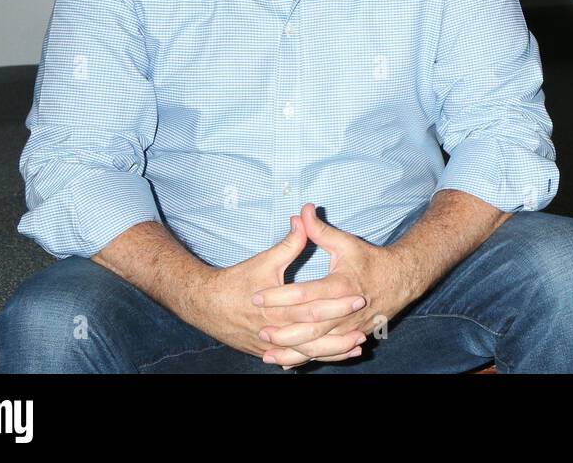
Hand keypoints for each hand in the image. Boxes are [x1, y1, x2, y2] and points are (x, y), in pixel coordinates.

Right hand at [192, 214, 369, 364]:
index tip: (360, 296)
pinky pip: (297, 359)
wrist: (206, 306)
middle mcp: (275, 329)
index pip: (312, 305)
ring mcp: (271, 345)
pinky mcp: (268, 352)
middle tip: (366, 328)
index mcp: (276, 306)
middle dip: (341, 333)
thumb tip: (306, 214)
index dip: (337, 302)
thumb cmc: (237, 281)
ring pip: (307, 353)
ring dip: (333, 351)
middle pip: (314, 334)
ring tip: (358, 346)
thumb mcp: (265, 260)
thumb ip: (290, 242)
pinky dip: (316, 358)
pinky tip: (335, 356)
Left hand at [250, 203, 419, 368]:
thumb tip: (303, 210)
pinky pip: (326, 353)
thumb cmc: (369, 260)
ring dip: (292, 350)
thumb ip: (320, 230)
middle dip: (283, 331)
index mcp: (341, 285)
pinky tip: (287, 362)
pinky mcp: (349, 337)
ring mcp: (349, 327)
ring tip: (267, 351)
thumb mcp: (345, 243)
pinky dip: (306, 359)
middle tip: (259, 330)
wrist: (400, 281)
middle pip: (310, 326)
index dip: (280, 295)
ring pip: (317, 345)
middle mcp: (345, 310)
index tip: (257, 296)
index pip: (306, 293)